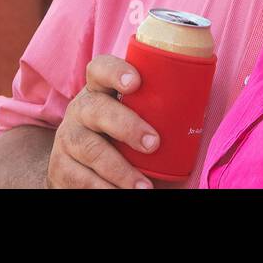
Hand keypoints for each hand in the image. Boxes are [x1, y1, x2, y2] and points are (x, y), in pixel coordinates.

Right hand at [46, 55, 159, 188]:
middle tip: (153, 143)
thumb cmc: (120, 133)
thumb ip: (155, 107)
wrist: (79, 165)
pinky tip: (122, 194)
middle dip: (126, 126)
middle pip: (96, 110)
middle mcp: (80, 109)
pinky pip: (80, 179)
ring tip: (145, 186)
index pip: (100, 68)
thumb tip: (201, 111)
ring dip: (120, 169)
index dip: (116, 71)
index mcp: (99, 89)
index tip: (137, 82)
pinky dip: (103, 189)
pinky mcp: (60, 168)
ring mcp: (67, 138)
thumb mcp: (133, 114)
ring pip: (89, 149)